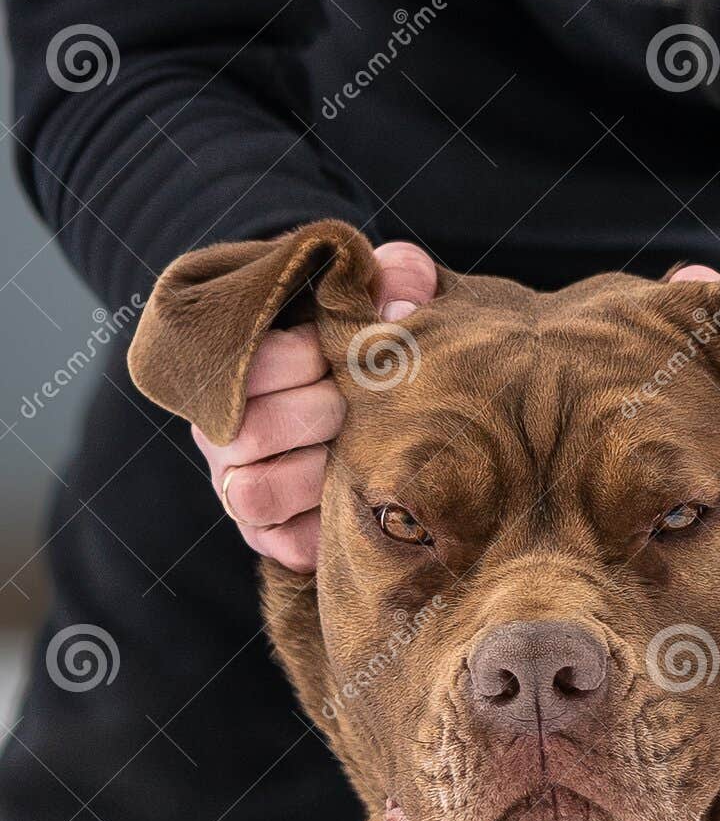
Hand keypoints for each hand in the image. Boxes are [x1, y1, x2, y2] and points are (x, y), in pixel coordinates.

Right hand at [192, 240, 436, 570]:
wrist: (384, 408)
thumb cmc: (372, 342)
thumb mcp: (383, 296)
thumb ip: (395, 277)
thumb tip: (400, 302)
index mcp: (226, 363)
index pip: (236, 364)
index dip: (296, 356)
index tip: (330, 349)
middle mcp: (218, 429)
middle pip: (249, 431)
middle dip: (319, 411)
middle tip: (354, 403)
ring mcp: (236, 487)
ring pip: (256, 491)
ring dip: (319, 470)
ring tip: (356, 449)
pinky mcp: (268, 536)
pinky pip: (286, 544)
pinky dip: (326, 526)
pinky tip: (356, 495)